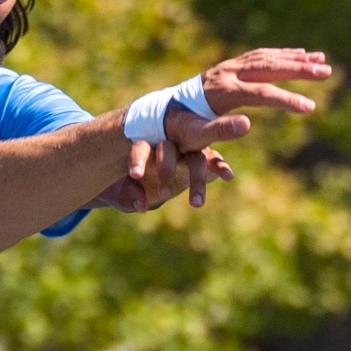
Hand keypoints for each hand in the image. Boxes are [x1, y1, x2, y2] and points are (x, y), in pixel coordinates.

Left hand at [100, 141, 233, 211]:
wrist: (145, 173)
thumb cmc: (129, 181)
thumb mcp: (122, 190)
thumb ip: (130, 195)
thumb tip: (141, 206)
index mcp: (144, 145)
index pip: (140, 148)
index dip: (137, 160)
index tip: (135, 175)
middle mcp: (167, 144)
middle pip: (169, 150)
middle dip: (166, 169)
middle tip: (163, 193)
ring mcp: (187, 151)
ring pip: (194, 159)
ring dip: (196, 180)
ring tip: (196, 204)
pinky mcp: (204, 159)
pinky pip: (214, 161)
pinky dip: (220, 167)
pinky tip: (228, 176)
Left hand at [165, 48, 331, 153]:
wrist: (163, 110)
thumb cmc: (181, 127)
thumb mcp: (195, 134)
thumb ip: (220, 130)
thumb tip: (248, 126)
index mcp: (221, 92)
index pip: (260, 93)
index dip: (285, 99)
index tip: (310, 108)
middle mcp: (226, 73)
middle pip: (268, 67)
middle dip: (298, 70)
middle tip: (327, 72)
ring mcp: (228, 67)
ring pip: (266, 57)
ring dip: (295, 58)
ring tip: (321, 61)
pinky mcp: (229, 66)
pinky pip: (261, 55)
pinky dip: (282, 54)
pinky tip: (300, 54)